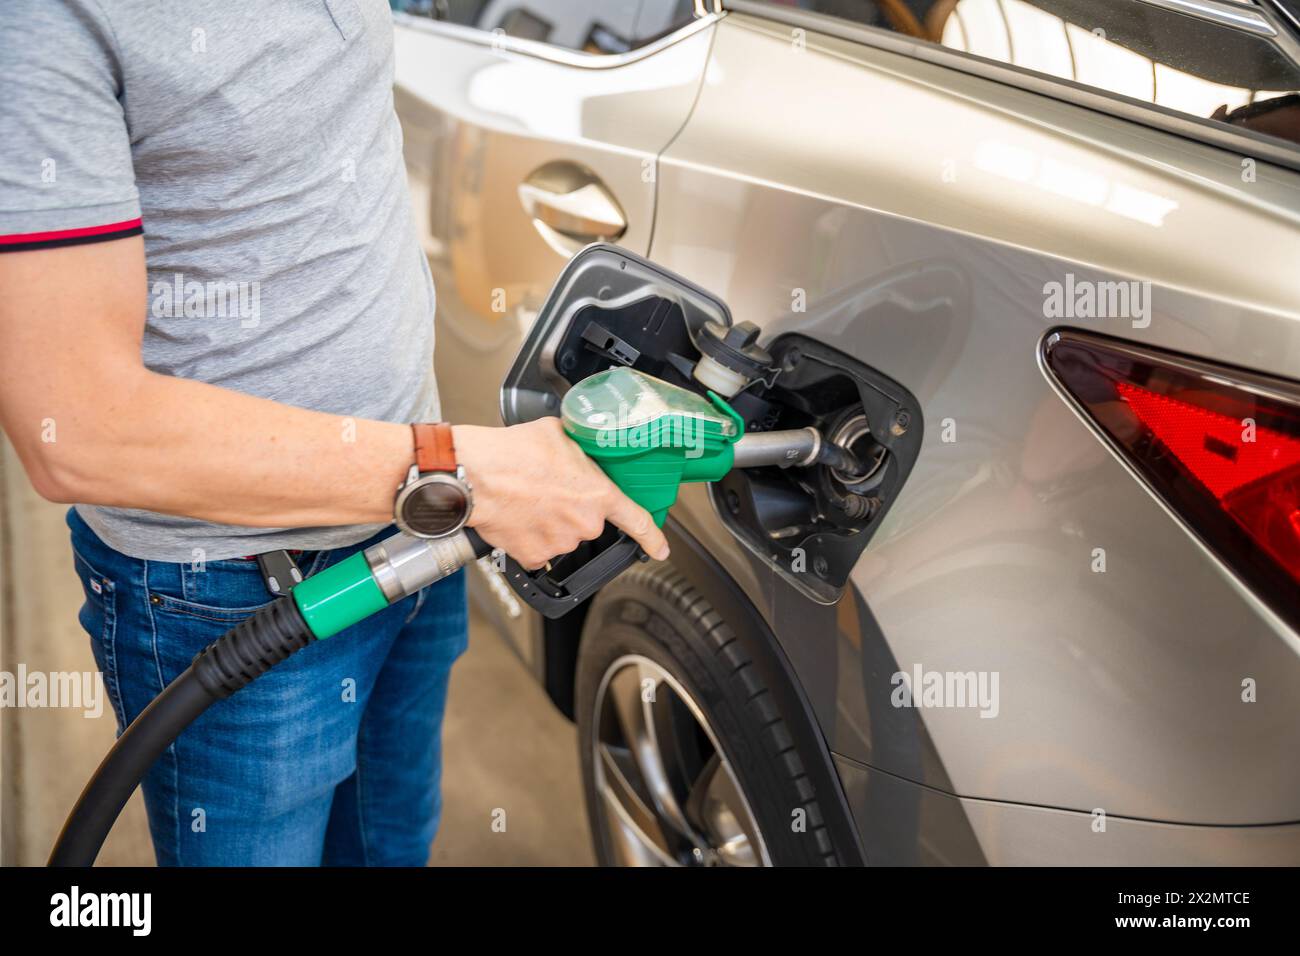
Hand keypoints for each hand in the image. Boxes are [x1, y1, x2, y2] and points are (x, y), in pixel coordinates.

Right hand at [453, 419, 669, 569]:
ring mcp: (559, 543)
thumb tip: (582, 444)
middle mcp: (583, 524)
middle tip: (549, 489)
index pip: (638, 521)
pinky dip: (530, 536)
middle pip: (588, 522)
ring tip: (529, 498)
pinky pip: (539, 550)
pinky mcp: (534, 556)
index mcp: (598, 495)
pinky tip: (519, 516)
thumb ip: (580, 448)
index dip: (653, 537)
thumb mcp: (559, 435)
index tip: (661, 548)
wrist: (473, 477)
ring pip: (563, 535)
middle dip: (572, 507)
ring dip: (551, 521)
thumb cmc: (511, 453)